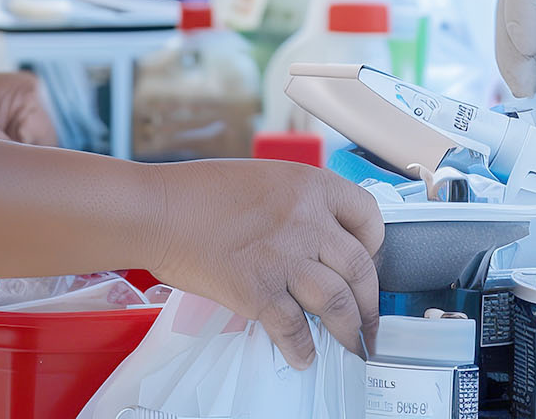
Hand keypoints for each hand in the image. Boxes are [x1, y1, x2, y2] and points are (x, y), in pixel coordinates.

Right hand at [150, 160, 383, 366]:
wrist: (160, 210)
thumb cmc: (203, 193)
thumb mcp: (269, 180)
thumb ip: (302, 205)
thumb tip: (322, 239)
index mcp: (312, 186)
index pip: (369, 216)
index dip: (375, 245)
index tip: (370, 264)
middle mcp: (307, 220)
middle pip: (361, 268)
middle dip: (370, 302)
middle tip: (369, 319)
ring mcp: (285, 257)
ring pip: (337, 302)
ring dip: (348, 330)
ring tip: (349, 343)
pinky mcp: (258, 291)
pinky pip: (295, 328)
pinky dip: (303, 348)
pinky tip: (304, 356)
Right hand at [497, 0, 535, 108]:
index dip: (521, 2)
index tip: (529, 39)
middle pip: (511, 0)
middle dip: (509, 34)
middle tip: (526, 69)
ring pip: (510, 33)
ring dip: (509, 58)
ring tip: (529, 84)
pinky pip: (524, 64)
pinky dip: (520, 76)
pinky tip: (534, 89)